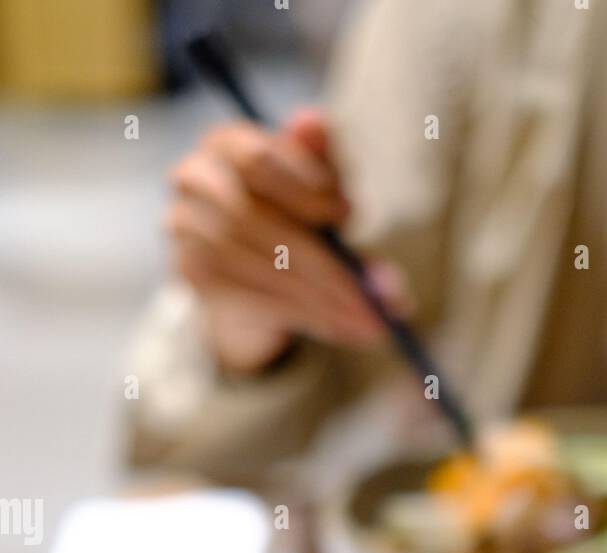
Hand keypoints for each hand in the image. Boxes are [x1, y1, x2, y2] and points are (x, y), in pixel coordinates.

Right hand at [165, 108, 403, 371]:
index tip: (346, 213)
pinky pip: (253, 300)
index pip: (257, 159)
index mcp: (226, 143)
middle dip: (320, 260)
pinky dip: (303, 316)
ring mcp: (186, 229)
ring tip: (365, 320)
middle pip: (255, 222)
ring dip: (318, 300)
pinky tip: (341, 328)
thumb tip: (314, 119)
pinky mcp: (194, 274)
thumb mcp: (318, 185)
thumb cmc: (294, 210)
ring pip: (257, 267)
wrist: (257, 268)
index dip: (304, 187)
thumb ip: (326, 162)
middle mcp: (193, 179)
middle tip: (370, 294)